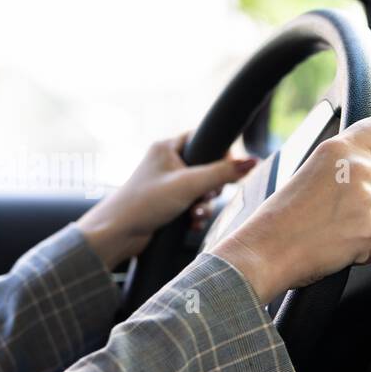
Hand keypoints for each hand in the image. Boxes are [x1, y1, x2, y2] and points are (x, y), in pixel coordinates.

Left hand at [78, 134, 257, 269]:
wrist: (118, 233)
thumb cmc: (145, 203)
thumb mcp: (190, 185)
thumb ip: (223, 173)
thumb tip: (252, 161)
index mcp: (167, 147)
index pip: (204, 138)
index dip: (221, 153)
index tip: (230, 170)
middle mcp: (166, 163)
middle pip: (206, 168)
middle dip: (211, 188)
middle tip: (205, 196)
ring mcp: (166, 184)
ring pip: (201, 190)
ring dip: (204, 205)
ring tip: (195, 215)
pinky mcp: (166, 203)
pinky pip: (192, 205)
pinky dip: (195, 215)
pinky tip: (191, 224)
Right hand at [211, 114, 370, 304]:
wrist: (265, 250)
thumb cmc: (280, 218)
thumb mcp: (312, 172)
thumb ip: (344, 167)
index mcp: (339, 149)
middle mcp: (358, 169)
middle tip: (361, 209)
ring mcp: (368, 200)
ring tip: (338, 232)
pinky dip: (364, 252)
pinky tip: (337, 248)